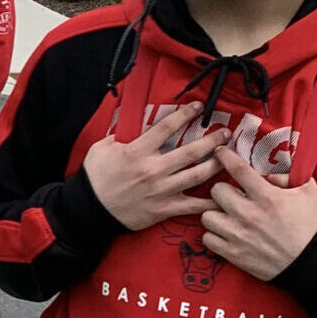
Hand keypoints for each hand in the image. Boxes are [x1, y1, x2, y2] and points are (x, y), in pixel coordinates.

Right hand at [82, 101, 226, 231]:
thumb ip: (119, 136)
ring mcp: (161, 190)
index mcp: (137, 151)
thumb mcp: (100, 149)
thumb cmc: (94, 178)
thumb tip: (131, 126)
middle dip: (212, 140)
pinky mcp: (164, 209)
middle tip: (226, 133)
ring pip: (197, 175)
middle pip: (191, 151)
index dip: (185, 114)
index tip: (199, 107)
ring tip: (228, 157)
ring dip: (217, 164)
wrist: (88, 210)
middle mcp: (154, 169)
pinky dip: (209, 202)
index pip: (167, 127)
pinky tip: (222, 195)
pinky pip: (192, 206)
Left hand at [198, 148, 316, 280]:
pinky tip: (226, 233)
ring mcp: (237, 235)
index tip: (219, 152)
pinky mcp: (232, 253)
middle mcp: (247, 213)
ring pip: (207, 216)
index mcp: (266, 196)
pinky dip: (214, 235)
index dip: (225, 156)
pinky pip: (207, 238)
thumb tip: (270, 174)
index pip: (238, 169)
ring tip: (228, 216)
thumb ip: (290, 178)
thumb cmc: (313, 227)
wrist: (311, 264)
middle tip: (233, 196)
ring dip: (216, 214)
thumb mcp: (311, 194)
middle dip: (223, 190)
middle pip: (216, 191)